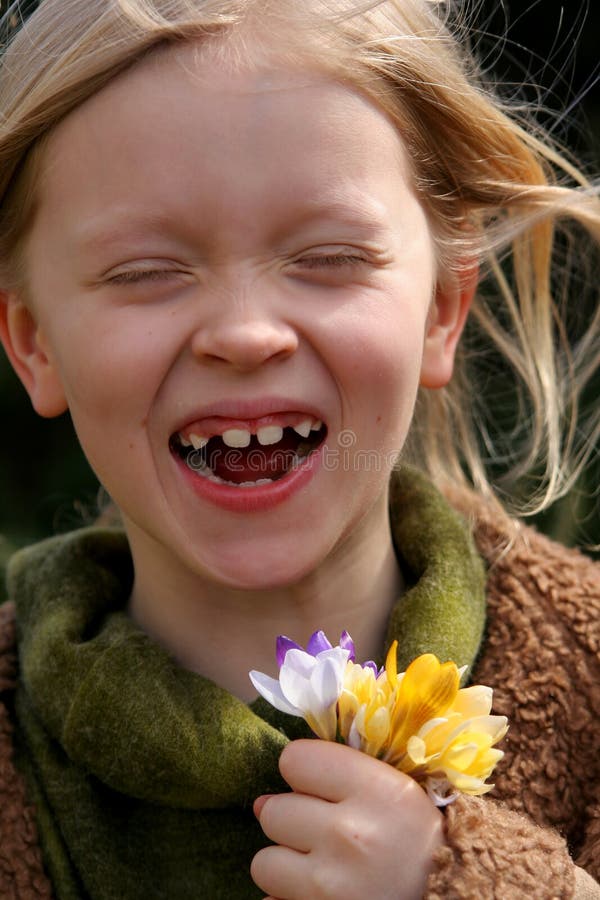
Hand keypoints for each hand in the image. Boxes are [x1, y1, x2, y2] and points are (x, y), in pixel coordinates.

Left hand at [251, 739, 443, 899]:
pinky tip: (320, 892)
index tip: (319, 785)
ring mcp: (331, 886)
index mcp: (377, 791)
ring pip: (264, 862)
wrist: (454, 899)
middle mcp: (350, 835)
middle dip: (292, 820)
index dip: (303, 771)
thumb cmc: (421, 843)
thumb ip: (340, 775)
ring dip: (285, 864)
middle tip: (323, 832)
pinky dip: (289, 898)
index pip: (295, 759)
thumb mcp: (397, 792)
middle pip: (273, 811)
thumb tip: (261, 799)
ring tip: (319, 865)